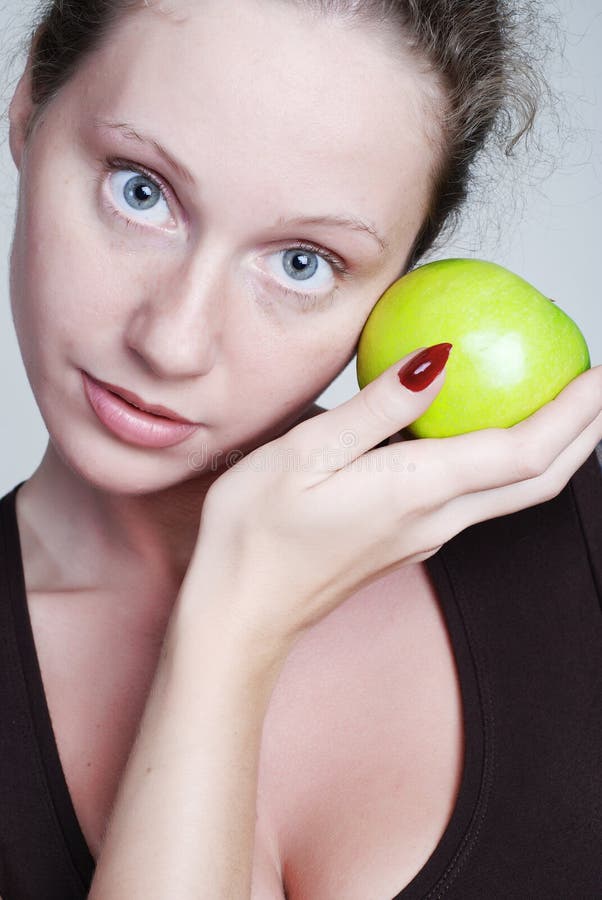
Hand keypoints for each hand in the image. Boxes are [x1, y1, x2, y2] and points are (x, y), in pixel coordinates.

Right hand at [182, 347, 601, 647]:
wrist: (241, 614)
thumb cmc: (256, 535)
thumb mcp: (303, 452)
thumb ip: (377, 407)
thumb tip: (437, 361)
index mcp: (415, 491)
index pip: (523, 450)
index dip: (573, 412)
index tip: (601, 373)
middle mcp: (435, 519)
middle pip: (537, 479)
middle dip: (584, 434)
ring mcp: (425, 535)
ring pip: (513, 493)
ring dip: (554, 451)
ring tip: (566, 406)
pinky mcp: (408, 540)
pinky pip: (477, 498)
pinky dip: (508, 466)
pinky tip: (490, 438)